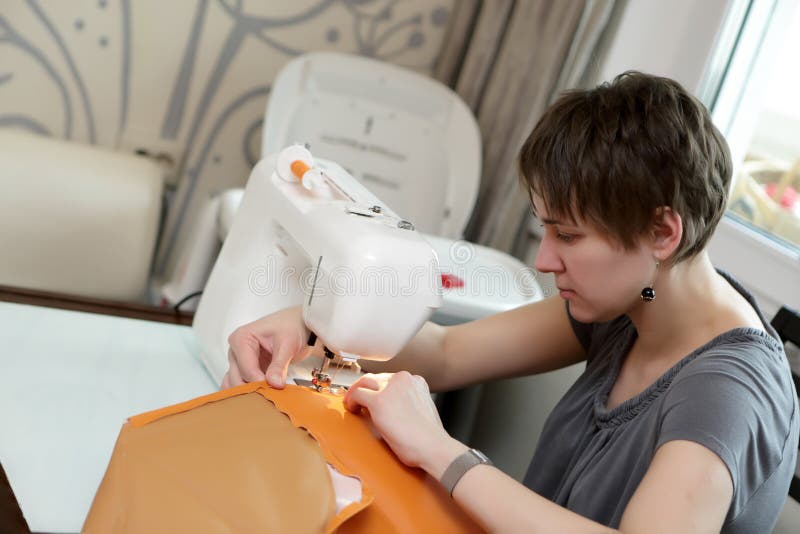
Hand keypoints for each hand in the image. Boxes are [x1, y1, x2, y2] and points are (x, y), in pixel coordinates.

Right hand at [221, 306, 308, 389]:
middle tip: (274, 394)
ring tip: (268, 396)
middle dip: (254, 389)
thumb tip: (274, 384)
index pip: (246, 369)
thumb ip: (279, 365)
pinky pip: (239, 385)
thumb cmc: (292, 327)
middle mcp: (235, 350)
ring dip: (249, 394)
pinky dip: (248, 393)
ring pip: (235, 384)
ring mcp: (238, 360)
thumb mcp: (288, 344)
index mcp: (241, 338)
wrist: (299, 325)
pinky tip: (262, 397)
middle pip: (237, 379)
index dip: (261, 381)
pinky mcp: (243, 369)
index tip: (276, 387)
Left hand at [344, 372, 467, 477]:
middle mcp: (403, 379)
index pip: (391, 379)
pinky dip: (351, 400)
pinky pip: (357, 394)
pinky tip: (352, 409)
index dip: (380, 389)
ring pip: (365, 382)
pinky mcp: (378, 401)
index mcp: (416, 381)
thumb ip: (409, 402)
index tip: (375, 397)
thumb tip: (393, 407)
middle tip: (360, 401)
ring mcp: (390, 388)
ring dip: (357, 392)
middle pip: (376, 378)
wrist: (433, 447)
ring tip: (354, 405)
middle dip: (367, 389)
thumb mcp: (422, 409)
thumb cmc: (430, 437)